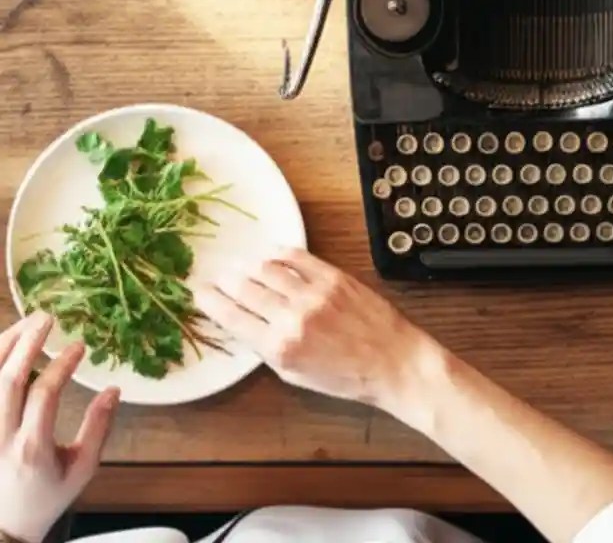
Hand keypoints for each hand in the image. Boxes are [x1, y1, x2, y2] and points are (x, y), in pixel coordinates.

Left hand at [0, 313, 118, 542]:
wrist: (3, 524)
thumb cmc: (45, 497)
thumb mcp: (82, 470)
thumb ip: (98, 429)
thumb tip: (113, 390)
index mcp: (32, 448)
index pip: (44, 395)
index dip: (61, 365)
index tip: (80, 347)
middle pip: (7, 379)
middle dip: (26, 343)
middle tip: (46, 318)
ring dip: (4, 346)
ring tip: (24, 323)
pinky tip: (2, 346)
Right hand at [195, 248, 427, 408]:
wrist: (394, 363)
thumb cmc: (348, 378)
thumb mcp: (297, 374)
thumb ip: (269, 348)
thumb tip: (247, 324)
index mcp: (278, 346)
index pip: (230, 317)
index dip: (210, 302)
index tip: (199, 292)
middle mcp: (292, 317)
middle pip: (244, 288)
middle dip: (225, 281)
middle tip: (218, 276)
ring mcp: (314, 294)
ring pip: (266, 269)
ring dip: (248, 266)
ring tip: (241, 266)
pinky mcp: (335, 277)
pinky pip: (298, 257)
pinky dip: (279, 254)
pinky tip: (271, 254)